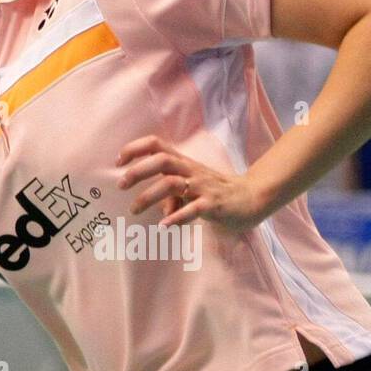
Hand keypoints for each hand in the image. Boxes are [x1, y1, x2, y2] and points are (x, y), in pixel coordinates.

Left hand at [116, 135, 269, 232]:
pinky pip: (194, 208)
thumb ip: (173, 197)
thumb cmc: (215, 191)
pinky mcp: (214, 204)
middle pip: (162, 160)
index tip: (118, 161)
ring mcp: (202, 186)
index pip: (156, 144)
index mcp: (183, 162)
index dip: (135, 148)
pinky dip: (177, 216)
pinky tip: (163, 225)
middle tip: (121, 185)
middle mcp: (190, 170)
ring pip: (172, 183)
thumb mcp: (191, 189)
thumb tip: (160, 212)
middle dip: (138, 171)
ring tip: (134, 210)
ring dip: (149, 196)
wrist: (252, 198)